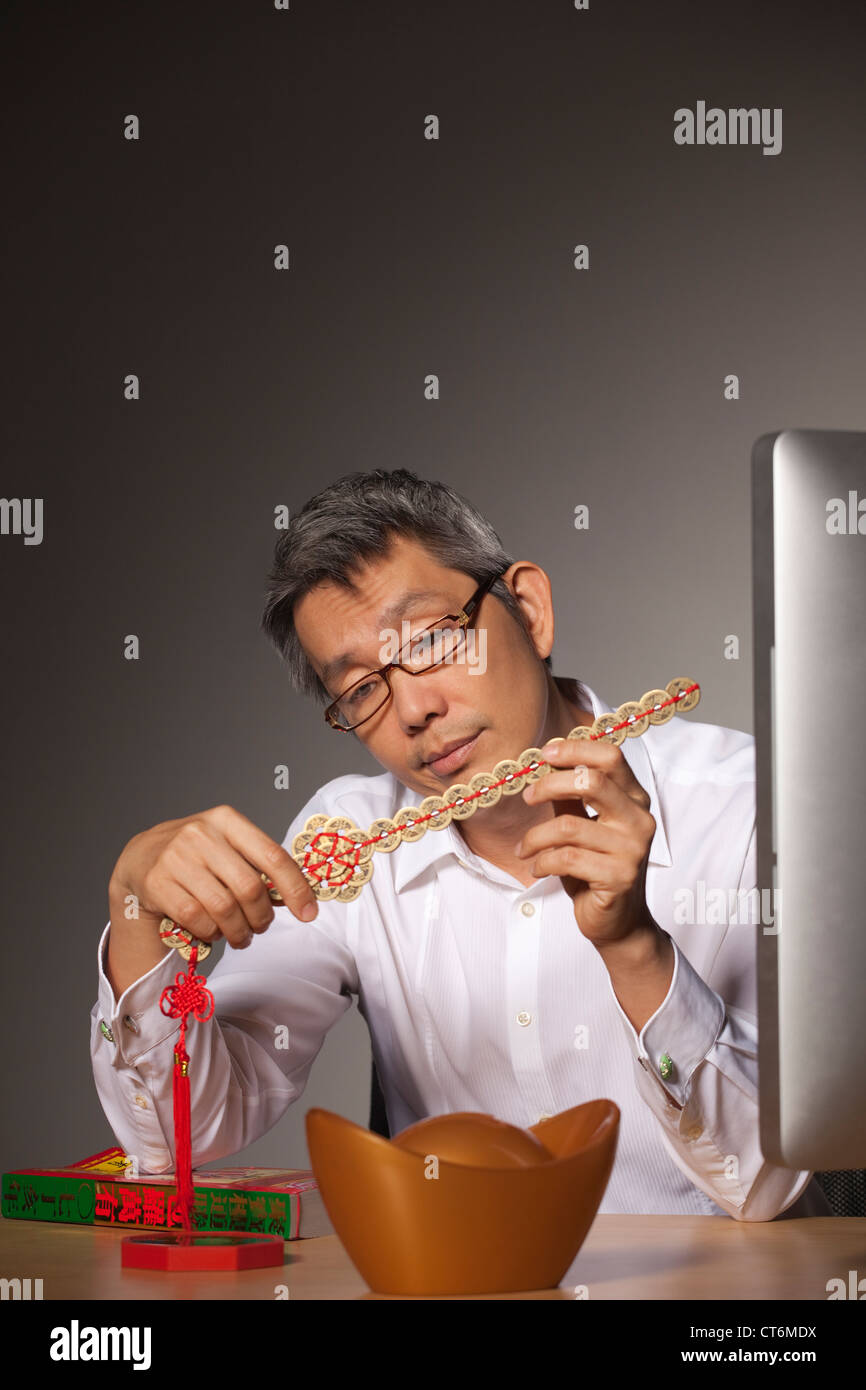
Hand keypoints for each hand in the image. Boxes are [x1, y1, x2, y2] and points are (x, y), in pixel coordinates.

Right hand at [110, 804, 317, 950]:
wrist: (141, 858)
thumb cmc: (196, 856)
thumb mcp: (226, 847)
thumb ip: (257, 865)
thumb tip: (298, 897)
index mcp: (227, 820)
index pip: (272, 855)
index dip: (295, 888)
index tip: (309, 913)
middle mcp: (201, 834)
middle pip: (249, 888)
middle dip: (262, 917)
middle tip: (260, 927)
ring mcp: (176, 857)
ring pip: (224, 908)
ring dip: (239, 931)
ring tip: (240, 936)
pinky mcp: (158, 883)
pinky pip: (198, 920)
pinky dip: (212, 933)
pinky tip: (212, 931)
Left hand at [514, 736, 657, 949]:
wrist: (619, 922)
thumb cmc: (597, 869)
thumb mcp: (583, 826)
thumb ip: (571, 797)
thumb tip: (546, 763)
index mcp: (634, 799)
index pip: (610, 757)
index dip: (575, 749)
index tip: (544, 754)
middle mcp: (639, 819)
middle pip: (591, 781)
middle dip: (549, 785)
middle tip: (528, 798)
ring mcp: (633, 849)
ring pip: (569, 826)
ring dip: (535, 837)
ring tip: (524, 848)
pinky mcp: (619, 877)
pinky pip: (567, 858)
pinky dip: (543, 861)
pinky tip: (538, 867)